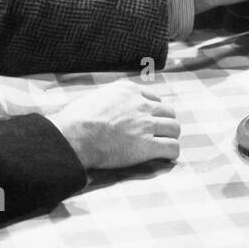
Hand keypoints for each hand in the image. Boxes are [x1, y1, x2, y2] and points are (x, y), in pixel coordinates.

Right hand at [47, 80, 179, 169]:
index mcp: (128, 91)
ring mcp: (146, 125)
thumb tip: (102, 106)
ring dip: (170, 137)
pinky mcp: (147, 146)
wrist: (74, 136)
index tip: (150, 119)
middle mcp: (141, 105)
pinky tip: (167, 157)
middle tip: (159, 133)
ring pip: (174, 128)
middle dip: (165, 122)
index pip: (153, 98)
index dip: (153, 110)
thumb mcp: (94, 97)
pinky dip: (172, 152)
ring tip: (165, 145)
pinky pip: (171, 148)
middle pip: (168, 112)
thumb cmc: (74, 120)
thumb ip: (107, 99)